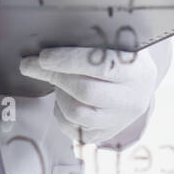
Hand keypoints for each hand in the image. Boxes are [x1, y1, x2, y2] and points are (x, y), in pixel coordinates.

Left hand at [19, 46, 158, 144]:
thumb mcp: (119, 43)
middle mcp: (131, 99)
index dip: (68, 61)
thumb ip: (95, 41)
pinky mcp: (105, 134)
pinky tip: (62, 99)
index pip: (100, 66)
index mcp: (136, 71)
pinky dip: (60, 113)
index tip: (43, 56)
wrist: (141, 85)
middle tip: (32, 65)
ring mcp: (118, 120)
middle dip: (54, 76)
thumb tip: (56, 39)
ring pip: (77, 113)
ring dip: (58, 95)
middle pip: (85, 91)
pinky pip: (74, 130)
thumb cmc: (124, 56)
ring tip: (57, 81)